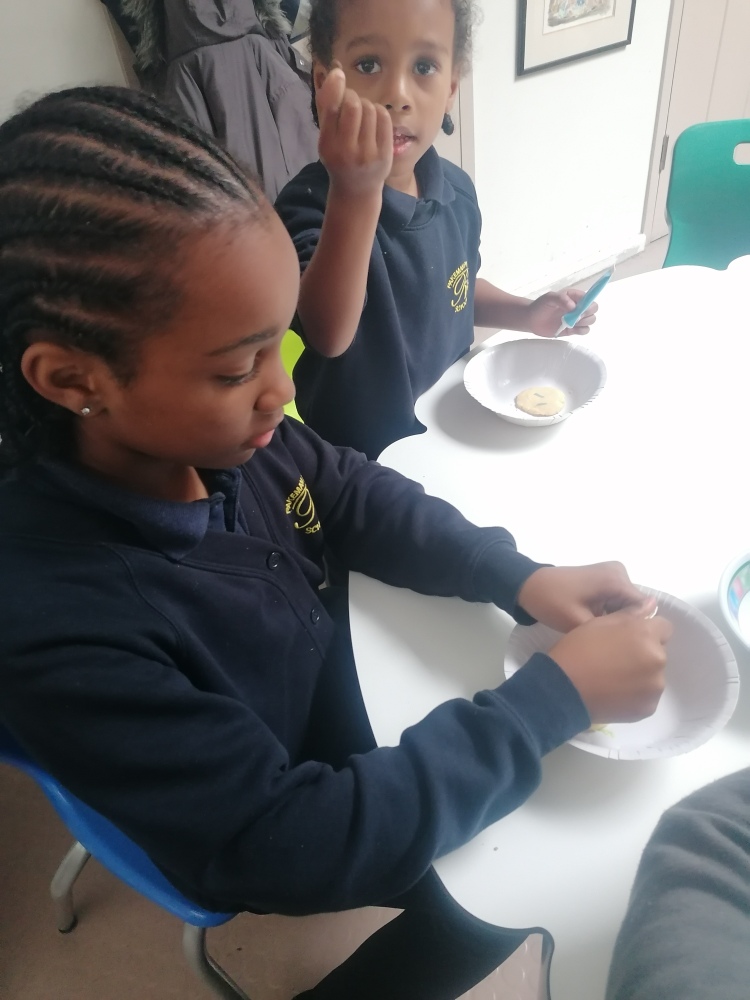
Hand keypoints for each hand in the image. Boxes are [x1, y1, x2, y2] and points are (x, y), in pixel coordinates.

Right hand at [317, 64, 393, 197]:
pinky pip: (384, 117)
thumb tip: (335, 73)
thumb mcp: (326, 137)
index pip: (331, 107)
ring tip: (362, 114)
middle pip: (353, 105)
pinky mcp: (385, 153)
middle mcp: (347, 151)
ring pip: (370, 108)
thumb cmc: (339, 158)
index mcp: (328, 145)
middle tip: (351, 103)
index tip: (339, 74)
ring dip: (366, 104)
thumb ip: (327, 109)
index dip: (336, 85)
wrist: (357, 189)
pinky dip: (378, 111)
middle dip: (352, 96)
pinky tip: (373, 119)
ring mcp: (368, 154)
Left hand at [518, 562, 652, 632]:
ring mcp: (613, 575)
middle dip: (624, 625)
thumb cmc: (551, 603)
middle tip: (606, 642)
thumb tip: (641, 633)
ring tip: (599, 635)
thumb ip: (612, 627)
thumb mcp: (580, 621)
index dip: (636, 629)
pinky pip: (617, 601)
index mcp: (616, 580)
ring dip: (615, 621)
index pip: (644, 609)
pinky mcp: (605, 579)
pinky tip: (595, 626)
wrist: (529, 586)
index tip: (623, 646)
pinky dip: (608, 614)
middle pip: (635, 608)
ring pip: (626, 606)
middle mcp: (619, 573)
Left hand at [525, 287, 598, 337]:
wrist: (531, 320)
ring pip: (591, 320)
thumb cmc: (540, 306)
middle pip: (593, 310)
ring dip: (584, 323)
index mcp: (574, 297)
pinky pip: (584, 331)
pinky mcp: (572, 330)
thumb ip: (561, 299)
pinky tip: (571, 329)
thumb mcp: (549, 298)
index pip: (590, 298)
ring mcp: (576, 319)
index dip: (588, 304)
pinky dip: (581, 331)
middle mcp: (578, 307)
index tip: (578, 309)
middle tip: (575, 318)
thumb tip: (573, 307)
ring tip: (571, 323)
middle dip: (587, 314)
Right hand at [548, 609, 672, 722]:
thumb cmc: (578, 650)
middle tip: (616, 659)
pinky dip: (635, 694)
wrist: (563, 689)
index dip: (647, 630)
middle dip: (643, 652)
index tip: (629, 637)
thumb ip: (630, 614)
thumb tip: (651, 605)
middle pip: (658, 652)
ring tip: (613, 678)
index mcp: (646, 634)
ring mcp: (655, 686)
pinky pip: (647, 695)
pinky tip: (615, 692)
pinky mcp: (649, 707)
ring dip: (640, 674)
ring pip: (654, 675)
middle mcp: (657, 659)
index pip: (664, 628)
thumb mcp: (600, 622)